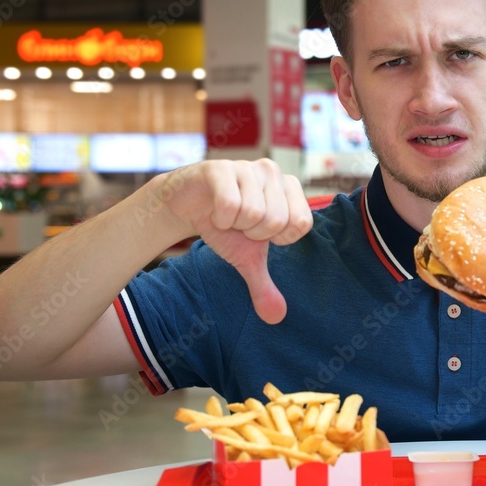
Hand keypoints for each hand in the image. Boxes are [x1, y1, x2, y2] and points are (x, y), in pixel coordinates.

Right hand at [159, 159, 312, 323]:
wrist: (185, 207)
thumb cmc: (224, 227)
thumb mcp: (245, 258)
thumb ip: (263, 285)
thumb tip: (276, 318)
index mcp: (290, 188)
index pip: (301, 225)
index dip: (276, 238)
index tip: (259, 231)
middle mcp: (273, 172)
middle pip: (276, 221)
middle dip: (251, 232)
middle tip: (238, 222)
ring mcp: (248, 167)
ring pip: (253, 214)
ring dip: (233, 224)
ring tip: (226, 214)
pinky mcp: (221, 168)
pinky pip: (229, 204)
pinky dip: (218, 217)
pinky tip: (213, 209)